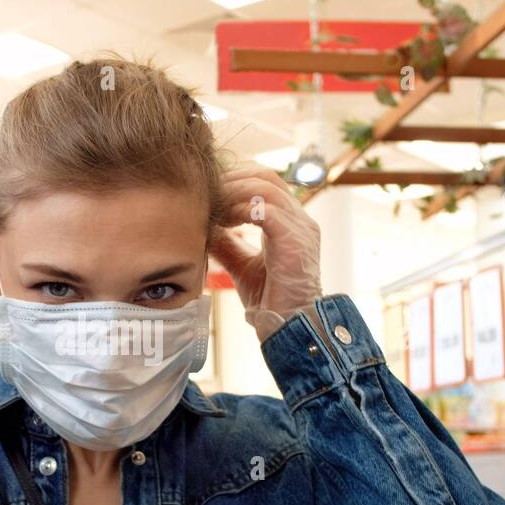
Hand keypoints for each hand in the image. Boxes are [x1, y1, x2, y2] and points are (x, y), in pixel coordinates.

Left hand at [210, 163, 323, 341]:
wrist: (288, 328)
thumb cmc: (270, 301)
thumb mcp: (242, 266)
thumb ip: (227, 244)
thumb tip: (203, 226)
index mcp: (290, 222)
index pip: (264, 181)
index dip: (235, 179)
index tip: (208, 189)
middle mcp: (300, 220)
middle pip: (265, 176)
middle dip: (231, 179)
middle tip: (205, 192)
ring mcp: (301, 229)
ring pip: (265, 188)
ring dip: (233, 193)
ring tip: (212, 206)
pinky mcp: (295, 242)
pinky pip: (267, 212)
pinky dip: (241, 210)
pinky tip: (224, 221)